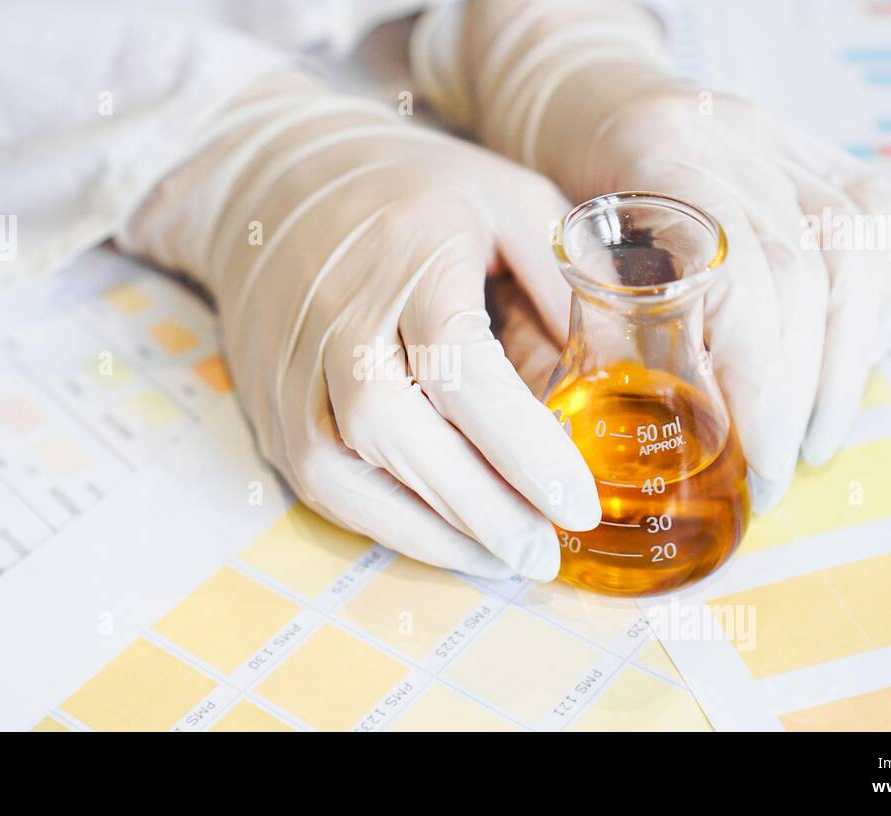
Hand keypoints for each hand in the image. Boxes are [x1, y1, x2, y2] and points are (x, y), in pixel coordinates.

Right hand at [122, 72, 599, 579]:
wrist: (276, 180)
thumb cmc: (413, 192)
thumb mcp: (509, 199)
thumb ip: (566, 278)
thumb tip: (620, 373)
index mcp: (411, 257)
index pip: (459, 366)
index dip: (519, 445)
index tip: (575, 503)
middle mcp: (340, 318)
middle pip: (395, 431)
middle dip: (477, 508)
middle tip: (545, 554)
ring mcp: (293, 367)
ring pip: (346, 472)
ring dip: (428, 532)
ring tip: (503, 561)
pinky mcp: (271, 405)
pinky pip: (321, 485)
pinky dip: (384, 524)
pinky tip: (444, 539)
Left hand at [418, 0, 890, 509]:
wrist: (581, 94)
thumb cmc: (554, 181)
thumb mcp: (555, 246)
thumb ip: (595, 317)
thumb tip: (632, 442)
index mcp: (657, 153)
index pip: (744, 275)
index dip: (764, 381)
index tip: (759, 461)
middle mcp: (733, 136)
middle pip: (809, 269)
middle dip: (806, 388)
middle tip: (782, 467)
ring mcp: (780, 135)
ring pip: (856, 247)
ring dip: (846, 359)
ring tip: (817, 435)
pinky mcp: (813, 146)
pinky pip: (876, 221)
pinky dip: (873, 301)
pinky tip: (849, 361)